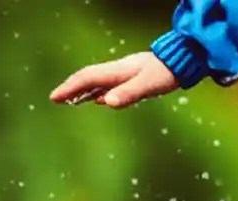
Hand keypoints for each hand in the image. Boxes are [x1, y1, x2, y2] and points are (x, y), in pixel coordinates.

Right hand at [50, 52, 179, 108]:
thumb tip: (106, 102)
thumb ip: (128, 93)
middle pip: (89, 78)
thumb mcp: (148, 85)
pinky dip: (100, 92)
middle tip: (56, 99)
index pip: (87, 78)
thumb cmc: (166, 73)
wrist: (183, 61)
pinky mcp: (134, 78)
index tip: (54, 98)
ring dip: (84, 91)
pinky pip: (111, 85)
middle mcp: (118, 71)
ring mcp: (125, 74)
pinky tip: (100, 99)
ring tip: (70, 101)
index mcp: (117, 72)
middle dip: (71, 88)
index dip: (70, 88)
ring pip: (99, 82)